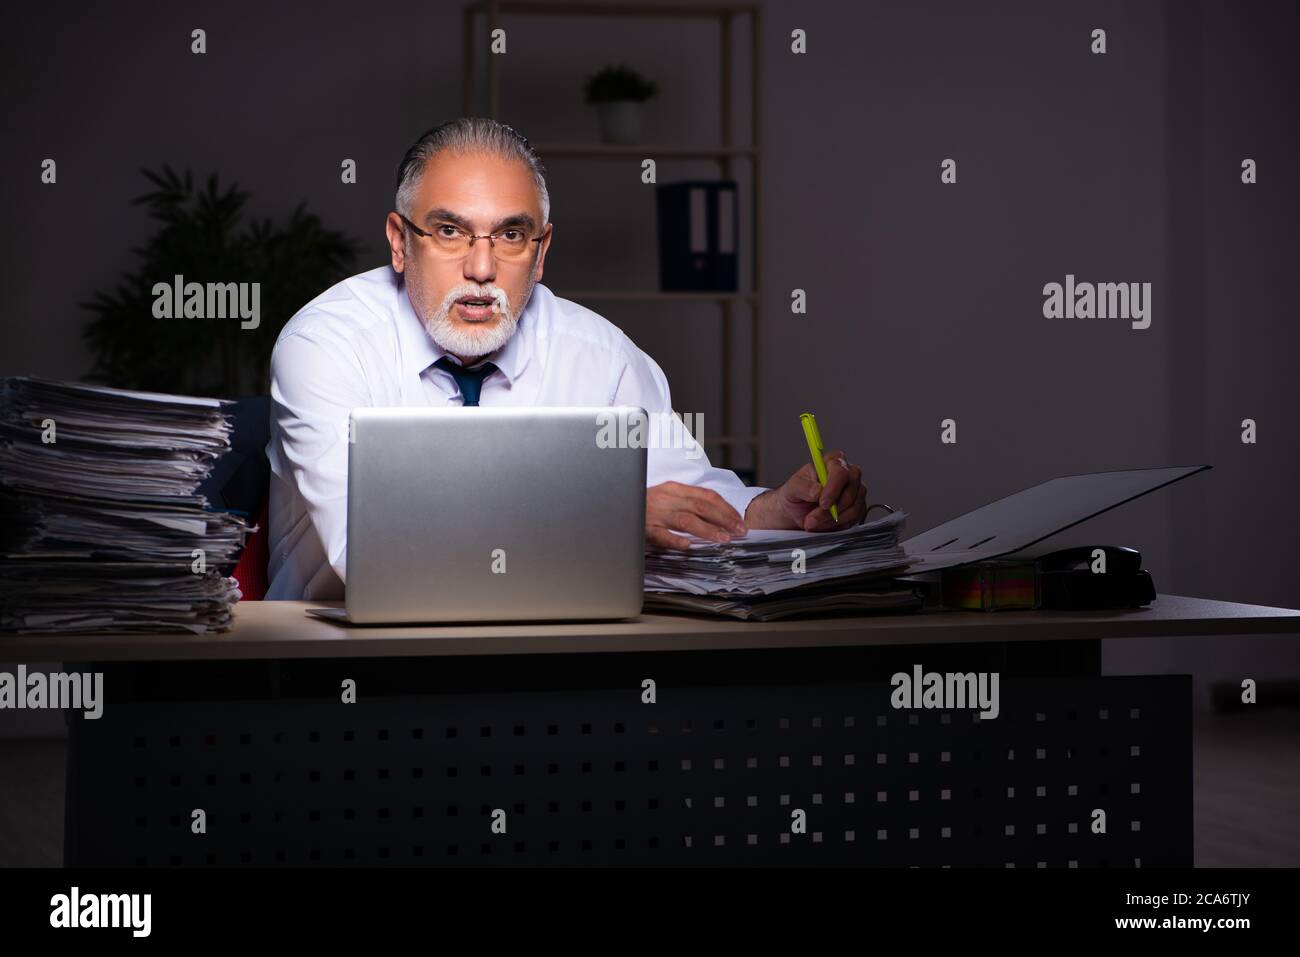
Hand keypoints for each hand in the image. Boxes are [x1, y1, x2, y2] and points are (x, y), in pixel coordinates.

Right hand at [646, 481, 746, 550]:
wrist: (615, 502)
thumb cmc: (644, 503)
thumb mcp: (666, 495)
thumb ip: (687, 501)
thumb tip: (716, 514)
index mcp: (674, 488)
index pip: (706, 496)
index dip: (725, 508)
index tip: (739, 520)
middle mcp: (667, 499)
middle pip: (701, 507)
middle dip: (723, 519)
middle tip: (739, 531)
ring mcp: (656, 514)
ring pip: (685, 520)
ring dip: (707, 530)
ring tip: (723, 539)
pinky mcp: (644, 528)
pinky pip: (661, 535)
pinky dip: (675, 540)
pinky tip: (687, 546)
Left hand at [751, 449, 867, 531]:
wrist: (796, 511)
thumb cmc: (796, 495)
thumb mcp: (791, 489)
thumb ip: (803, 487)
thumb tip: (818, 490)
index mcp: (832, 462)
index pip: (841, 472)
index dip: (833, 489)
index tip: (823, 503)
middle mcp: (848, 475)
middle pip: (851, 491)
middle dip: (832, 509)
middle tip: (813, 517)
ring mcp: (855, 491)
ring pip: (853, 508)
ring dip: (831, 519)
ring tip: (813, 521)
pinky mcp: (858, 507)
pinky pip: (854, 519)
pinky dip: (837, 525)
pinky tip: (823, 523)